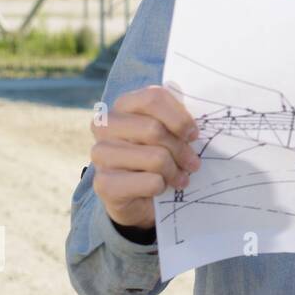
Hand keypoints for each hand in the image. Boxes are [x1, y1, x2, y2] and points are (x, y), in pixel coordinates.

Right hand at [89, 85, 200, 230]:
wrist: (140, 197)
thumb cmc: (160, 155)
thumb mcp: (171, 132)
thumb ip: (179, 118)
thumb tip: (194, 122)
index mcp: (123, 105)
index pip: (153, 97)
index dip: (179, 117)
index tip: (193, 134)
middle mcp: (105, 125)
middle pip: (154, 129)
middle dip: (181, 149)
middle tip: (193, 163)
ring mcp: (100, 154)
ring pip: (155, 158)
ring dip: (174, 171)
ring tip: (180, 178)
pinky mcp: (103, 183)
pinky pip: (150, 182)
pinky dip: (162, 187)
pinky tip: (160, 188)